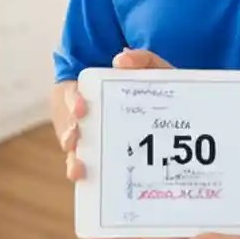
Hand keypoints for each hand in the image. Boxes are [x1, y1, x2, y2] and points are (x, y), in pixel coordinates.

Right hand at [56, 49, 176, 182]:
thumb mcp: (153, 68)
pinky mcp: (104, 160)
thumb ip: (142, 59)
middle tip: (76, 138)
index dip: (73, 101)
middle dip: (70, 134)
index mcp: (91, 93)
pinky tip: (88, 180)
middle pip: (69, 126)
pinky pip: (90, 169)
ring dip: (73, 160)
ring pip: (75, 151)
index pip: (72, 95)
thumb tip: (122, 58)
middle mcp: (86, 118)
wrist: (170, 108)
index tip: (82, 108)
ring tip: (78, 170)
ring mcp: (93, 140)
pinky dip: (87, 175)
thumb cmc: (154, 86)